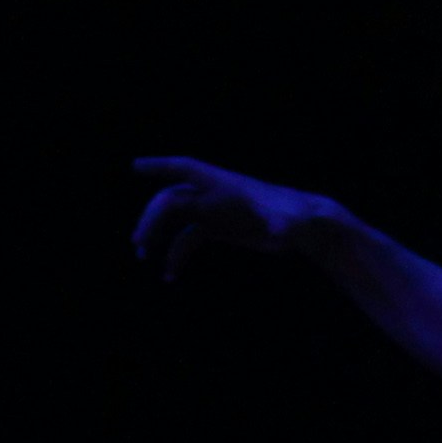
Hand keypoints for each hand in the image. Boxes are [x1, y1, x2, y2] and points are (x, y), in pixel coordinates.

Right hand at [129, 157, 338, 277]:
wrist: (305, 227)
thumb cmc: (300, 218)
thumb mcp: (292, 219)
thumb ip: (284, 222)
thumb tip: (281, 228)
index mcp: (225, 185)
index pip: (186, 169)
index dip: (160, 166)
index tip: (136, 167)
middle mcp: (214, 195)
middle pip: (171, 200)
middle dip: (152, 218)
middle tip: (140, 242)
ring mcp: (214, 212)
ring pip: (174, 220)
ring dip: (156, 235)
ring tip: (144, 255)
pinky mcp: (218, 229)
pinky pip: (187, 239)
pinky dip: (176, 256)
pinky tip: (169, 275)